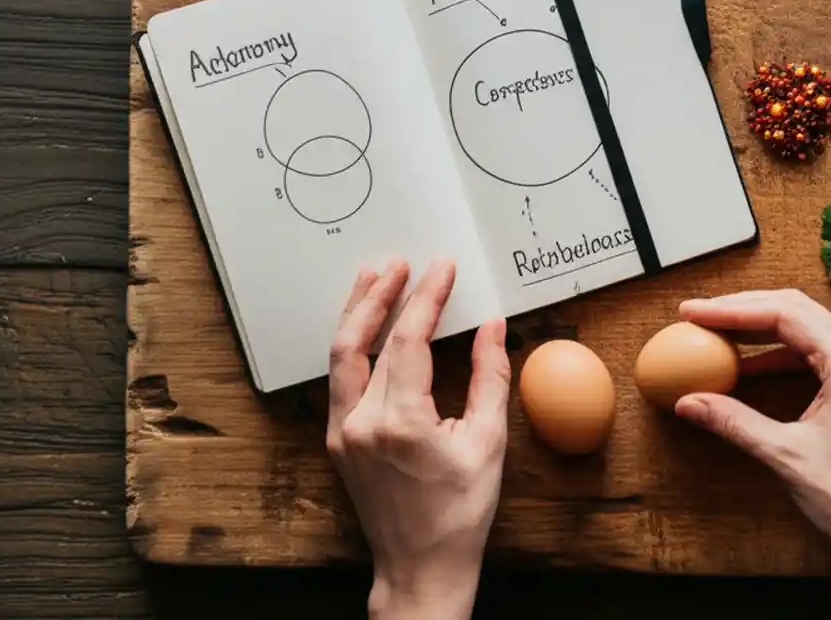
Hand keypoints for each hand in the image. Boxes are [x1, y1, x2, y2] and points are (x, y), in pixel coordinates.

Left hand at [326, 258, 511, 619]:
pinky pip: (338, 379)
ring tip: (372, 279)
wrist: (422, 566)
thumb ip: (490, 378)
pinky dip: (351, 346)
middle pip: (361, 340)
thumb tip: (494, 328)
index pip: (408, 340)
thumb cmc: (460, 513)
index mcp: (400, 423)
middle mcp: (359, 423)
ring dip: (357, 314)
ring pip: (339, 356)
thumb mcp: (488, 443)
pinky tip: (364, 327)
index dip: (427, 298)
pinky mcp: (336, 441)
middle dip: (380, 295)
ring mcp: (341, 433)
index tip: (442, 269)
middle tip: (400, 263)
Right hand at [674, 289, 830, 619]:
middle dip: (743, 310)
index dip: (732, 310)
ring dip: (760, 330)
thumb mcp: (785, 455)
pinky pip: (816, 355)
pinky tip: (749, 368)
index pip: (783, 315)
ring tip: (718, 335)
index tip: (693, 312)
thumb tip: (688, 402)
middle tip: (700, 315)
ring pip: (806, 329)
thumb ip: (734, 422)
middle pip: (795, 310)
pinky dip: (779, 355)